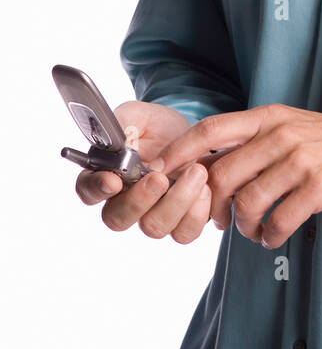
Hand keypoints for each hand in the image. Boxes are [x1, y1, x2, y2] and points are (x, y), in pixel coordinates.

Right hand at [74, 100, 211, 242]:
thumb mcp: (138, 115)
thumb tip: (120, 139)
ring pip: (153, 227)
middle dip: (139, 200)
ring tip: (195, 172)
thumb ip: (124, 123)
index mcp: (104, 174)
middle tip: (159, 178)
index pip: (88, 190)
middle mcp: (122, 201)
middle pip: (118, 219)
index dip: (97, 188)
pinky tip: (205, 189)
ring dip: (176, 202)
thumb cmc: (156, 127)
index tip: (113, 180)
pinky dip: (196, 214)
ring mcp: (151, 215)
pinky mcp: (179, 221)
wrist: (191, 135)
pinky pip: (184, 233)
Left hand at [155, 104, 321, 245]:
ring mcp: (301, 160)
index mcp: (270, 117)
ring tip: (253, 231)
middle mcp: (282, 134)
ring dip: (243, 225)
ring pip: (247, 201)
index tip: (161, 173)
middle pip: (221, 173)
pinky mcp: (320, 187)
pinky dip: (270, 235)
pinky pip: (278, 219)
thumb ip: (256, 141)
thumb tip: (210, 166)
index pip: (211, 129)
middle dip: (212, 204)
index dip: (181, 152)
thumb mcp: (293, 129)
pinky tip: (274, 236)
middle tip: (220, 221)